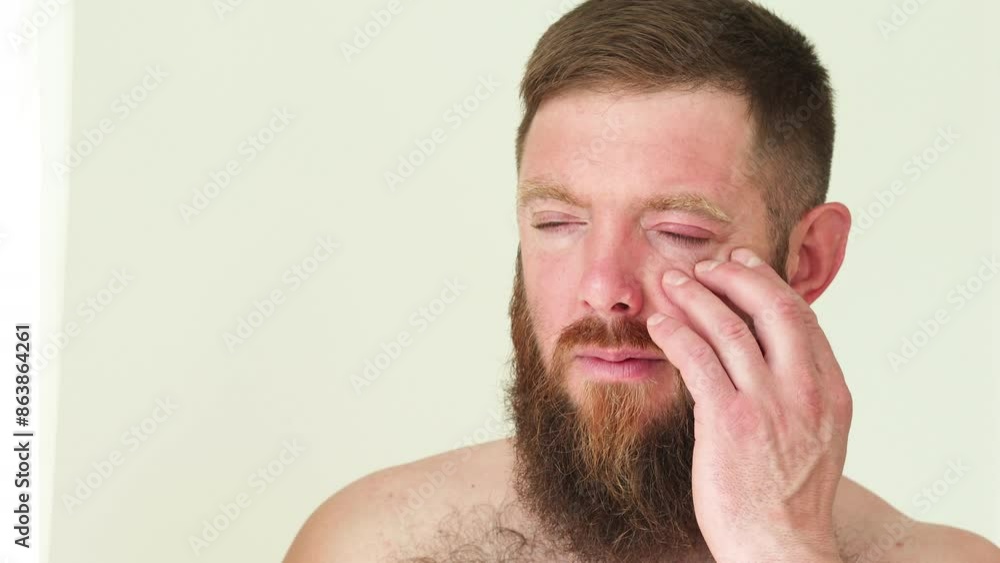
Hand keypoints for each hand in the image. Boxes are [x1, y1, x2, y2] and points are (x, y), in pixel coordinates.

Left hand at [646, 247, 851, 562]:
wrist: (780, 548)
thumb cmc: (789, 500)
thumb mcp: (815, 438)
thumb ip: (802, 394)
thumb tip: (774, 357)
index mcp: (831, 392)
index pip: (803, 319)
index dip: (770, 285)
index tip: (744, 268)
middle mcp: (805, 391)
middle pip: (774, 308)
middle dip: (737, 277)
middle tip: (707, 265)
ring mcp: (769, 404)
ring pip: (730, 328)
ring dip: (696, 297)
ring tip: (671, 281)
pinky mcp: (729, 422)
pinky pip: (698, 361)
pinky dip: (676, 334)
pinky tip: (659, 324)